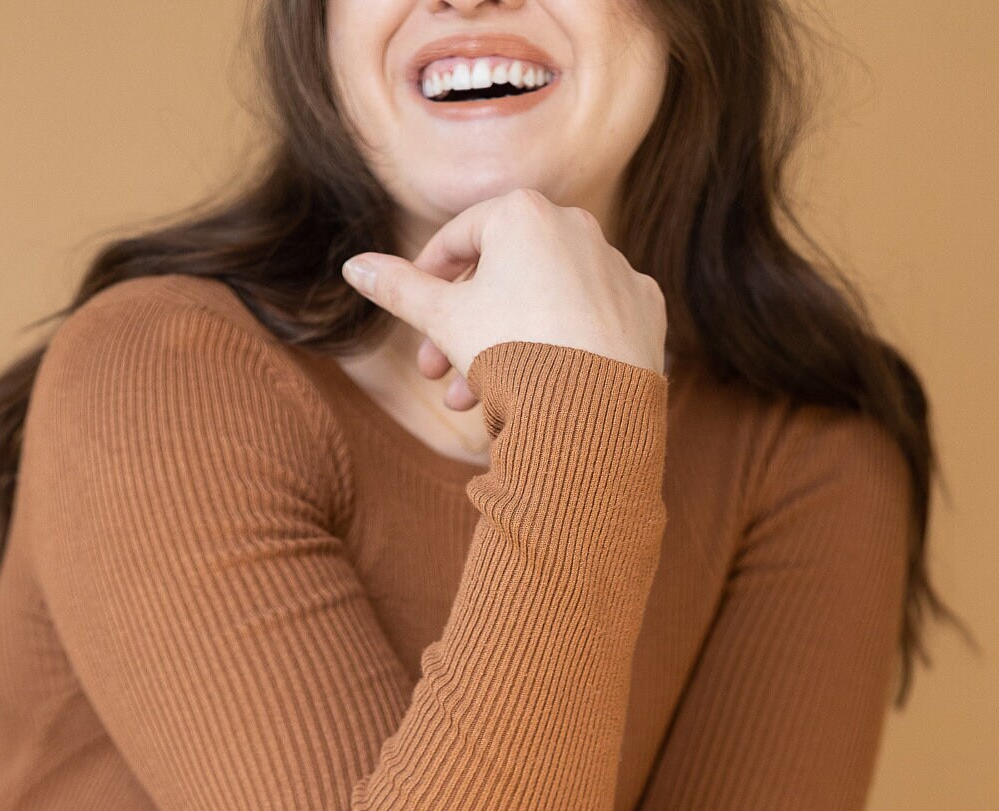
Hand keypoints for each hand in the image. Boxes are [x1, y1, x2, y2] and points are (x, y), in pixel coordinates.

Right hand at [344, 191, 664, 412]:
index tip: (417, 316)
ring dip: (507, 344)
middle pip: (505, 273)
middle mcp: (576, 225)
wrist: (589, 411)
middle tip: (436, 373)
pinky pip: (596, 320)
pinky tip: (547, 384)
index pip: (461, 236)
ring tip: (476, 399)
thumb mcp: (442, 320)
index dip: (430, 277)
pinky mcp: (646, 308)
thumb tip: (353, 266)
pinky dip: (568, 345)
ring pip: (548, 300)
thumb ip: (399, 289)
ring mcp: (616, 266)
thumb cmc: (511, 354)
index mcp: (524, 212)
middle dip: (465, 325)